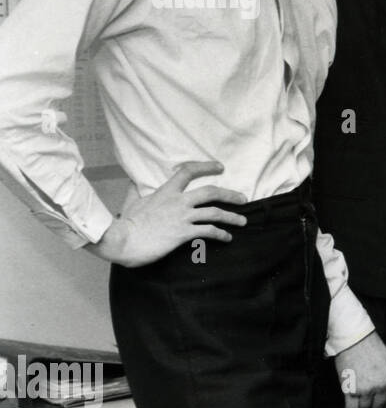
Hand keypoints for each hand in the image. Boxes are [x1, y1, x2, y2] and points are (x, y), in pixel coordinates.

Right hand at [85, 161, 246, 266]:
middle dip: (230, 194)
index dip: (206, 167)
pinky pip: (209, 231)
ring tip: (242, 221)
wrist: (120, 240)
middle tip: (243, 198)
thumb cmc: (126, 224)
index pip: (188, 171)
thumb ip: (136, 191)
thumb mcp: (132, 202)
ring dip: (232, 217)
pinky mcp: (183, 234)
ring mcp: (182, 217)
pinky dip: (221, 234)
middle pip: (211, 192)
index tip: (220, 167)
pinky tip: (227, 238)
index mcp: (166, 191)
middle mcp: (178, 202)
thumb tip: (132, 181)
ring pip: (215, 213)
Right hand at [334, 331, 385, 407]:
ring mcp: (366, 389)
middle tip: (367, 394)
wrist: (355, 339)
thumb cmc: (371, 347)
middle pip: (378, 406)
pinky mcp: (351, 390)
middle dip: (373, 402)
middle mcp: (381, 386)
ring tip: (358, 394)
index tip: (382, 404)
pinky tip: (350, 404)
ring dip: (361, 404)